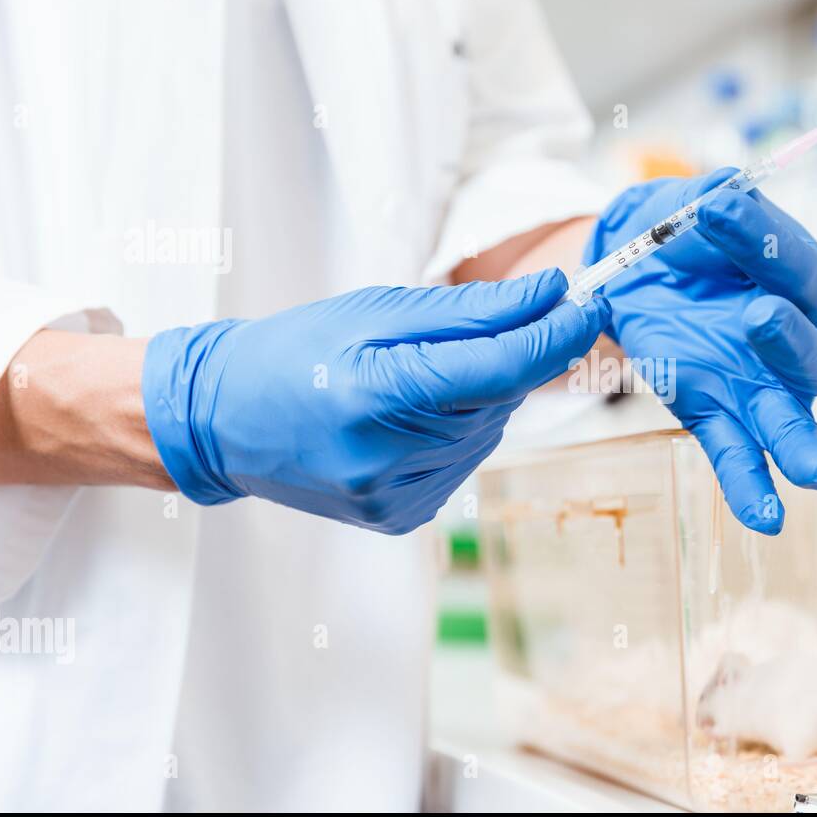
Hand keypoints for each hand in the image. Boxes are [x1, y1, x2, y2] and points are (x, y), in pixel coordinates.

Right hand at [142, 269, 609, 533]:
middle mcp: (388, 460)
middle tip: (475, 330)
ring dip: (478, 398)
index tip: (591, 304)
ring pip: (487, 435)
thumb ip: (470, 310)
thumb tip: (551, 298)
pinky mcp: (400, 518)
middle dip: (508, 360)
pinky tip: (410, 416)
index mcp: (377, 396)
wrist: (226, 420)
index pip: (502, 368)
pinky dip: (456, 432)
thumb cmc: (295, 351)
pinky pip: (463, 463)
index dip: (557, 336)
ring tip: (416, 376)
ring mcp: (395, 498)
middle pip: (499, 402)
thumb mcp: (376, 310)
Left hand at [586, 168, 816, 533]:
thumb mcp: (693, 205)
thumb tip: (723, 192)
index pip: (801, 268)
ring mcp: (765, 385)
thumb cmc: (690, 234)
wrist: (641, 265)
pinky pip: (741, 455)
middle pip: (814, 354)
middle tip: (759, 315)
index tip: (715, 208)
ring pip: (792, 418)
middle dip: (790, 341)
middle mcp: (804, 339)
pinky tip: (765, 518)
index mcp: (813, 279)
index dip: (762, 239)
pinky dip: (750, 486)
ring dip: (800, 445)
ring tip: (816, 472)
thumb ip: (710, 203)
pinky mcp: (721, 412)